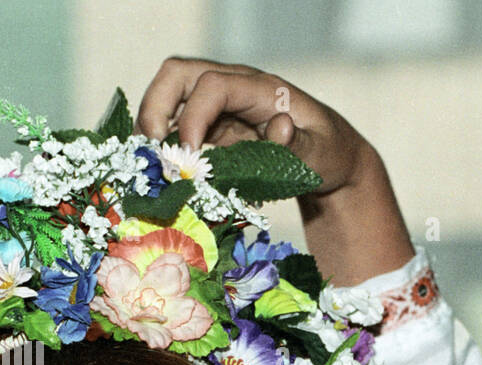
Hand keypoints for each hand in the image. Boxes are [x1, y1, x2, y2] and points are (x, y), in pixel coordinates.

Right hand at [136, 58, 413, 283]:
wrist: (330, 157)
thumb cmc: (329, 152)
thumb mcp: (323, 154)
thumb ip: (301, 145)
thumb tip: (280, 127)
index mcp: (260, 89)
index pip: (212, 85)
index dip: (193, 116)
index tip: (188, 154)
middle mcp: (234, 88)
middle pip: (178, 75)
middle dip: (155, 107)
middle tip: (151, 151)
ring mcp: (221, 106)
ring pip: (171, 98)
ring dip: (153, 127)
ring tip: (154, 165)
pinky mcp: (214, 127)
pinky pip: (179, 126)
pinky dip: (165, 145)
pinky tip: (166, 173)